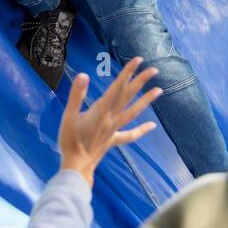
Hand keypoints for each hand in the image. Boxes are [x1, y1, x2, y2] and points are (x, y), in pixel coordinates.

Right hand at [58, 57, 160, 185]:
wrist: (76, 166)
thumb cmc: (69, 140)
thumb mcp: (68, 116)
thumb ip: (76, 95)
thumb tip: (83, 75)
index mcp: (100, 111)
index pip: (116, 87)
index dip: (127, 73)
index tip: (137, 61)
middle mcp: (111, 118)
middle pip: (128, 97)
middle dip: (141, 82)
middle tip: (154, 70)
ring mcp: (114, 130)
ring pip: (133, 112)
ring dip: (146, 101)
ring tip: (159, 90)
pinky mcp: (113, 140)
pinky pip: (130, 135)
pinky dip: (141, 130)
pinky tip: (152, 126)